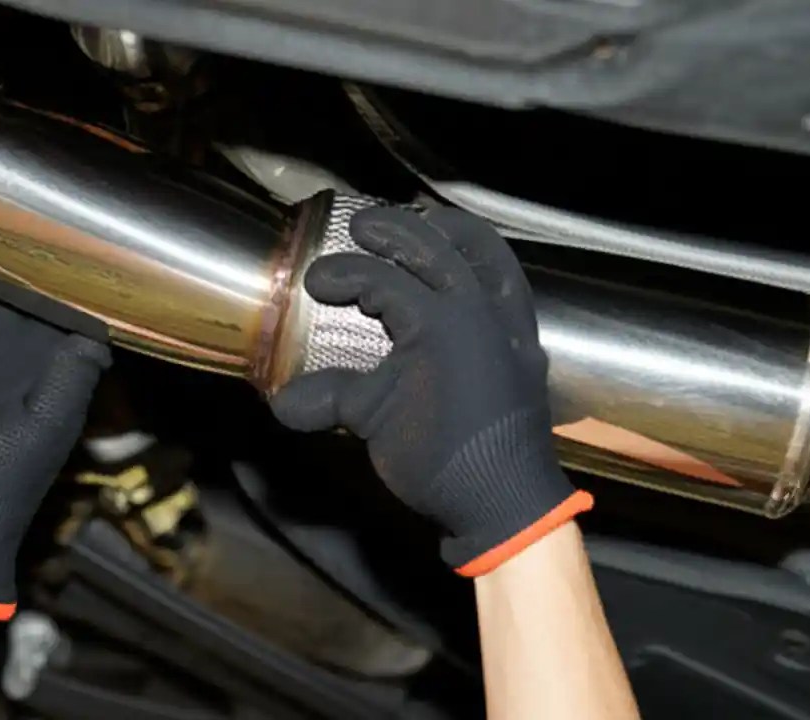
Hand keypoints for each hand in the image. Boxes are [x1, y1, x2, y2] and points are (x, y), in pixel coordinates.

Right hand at [271, 207, 590, 575]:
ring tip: (427, 222)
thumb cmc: (438, 459)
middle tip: (362, 226)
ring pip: (487, 255)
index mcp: (439, 321)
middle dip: (394, 230)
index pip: (382, 280)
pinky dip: (484, 267)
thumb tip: (283, 402)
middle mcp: (480, 309)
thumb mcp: (374, 423)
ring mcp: (510, 325)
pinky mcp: (526, 344)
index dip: (344, 274)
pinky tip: (464, 272)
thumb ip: (331, 399)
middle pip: (435, 247)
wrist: (506, 502)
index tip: (315, 279)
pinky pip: (508, 286)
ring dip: (453, 233)